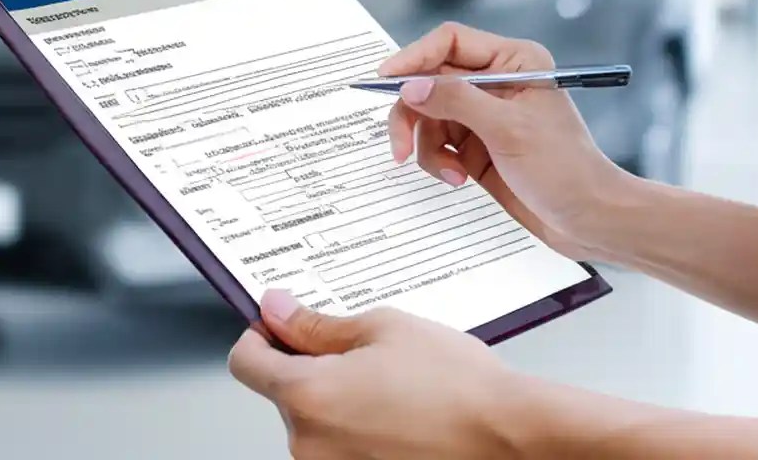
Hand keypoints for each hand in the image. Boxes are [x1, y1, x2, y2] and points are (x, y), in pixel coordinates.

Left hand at [229, 290, 540, 458]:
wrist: (512, 437)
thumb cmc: (459, 386)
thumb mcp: (382, 329)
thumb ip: (317, 324)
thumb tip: (278, 312)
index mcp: (307, 396)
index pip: (245, 363)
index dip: (259, 337)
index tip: (276, 327)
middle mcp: (310, 445)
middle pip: (282, 395)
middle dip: (310, 369)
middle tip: (362, 354)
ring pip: (315, 424)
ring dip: (337, 403)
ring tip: (392, 389)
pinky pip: (341, 450)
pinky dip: (359, 432)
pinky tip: (398, 417)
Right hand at [378, 22, 631, 260]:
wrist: (589, 218)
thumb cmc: (565, 169)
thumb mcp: (507, 130)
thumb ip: (456, 101)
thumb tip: (411, 86)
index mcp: (514, 62)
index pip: (450, 42)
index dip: (414, 57)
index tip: (386, 78)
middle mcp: (496, 83)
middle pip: (430, 82)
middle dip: (413, 115)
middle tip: (400, 147)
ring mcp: (485, 116)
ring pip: (429, 116)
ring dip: (428, 147)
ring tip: (450, 173)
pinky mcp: (478, 146)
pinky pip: (438, 144)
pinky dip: (439, 162)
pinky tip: (458, 178)